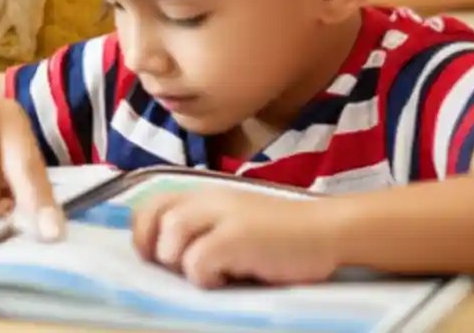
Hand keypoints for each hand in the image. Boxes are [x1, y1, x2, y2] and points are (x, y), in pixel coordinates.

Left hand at [132, 189, 338, 287]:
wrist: (330, 232)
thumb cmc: (283, 237)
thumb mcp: (234, 221)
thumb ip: (202, 226)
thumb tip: (163, 253)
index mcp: (205, 195)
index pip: (152, 203)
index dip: (143, 231)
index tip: (154, 255)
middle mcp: (209, 199)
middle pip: (156, 220)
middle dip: (159, 251)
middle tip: (184, 269)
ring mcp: (222, 216)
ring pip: (170, 241)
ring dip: (183, 264)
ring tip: (214, 273)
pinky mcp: (236, 237)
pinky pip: (197, 262)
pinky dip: (206, 278)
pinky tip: (231, 279)